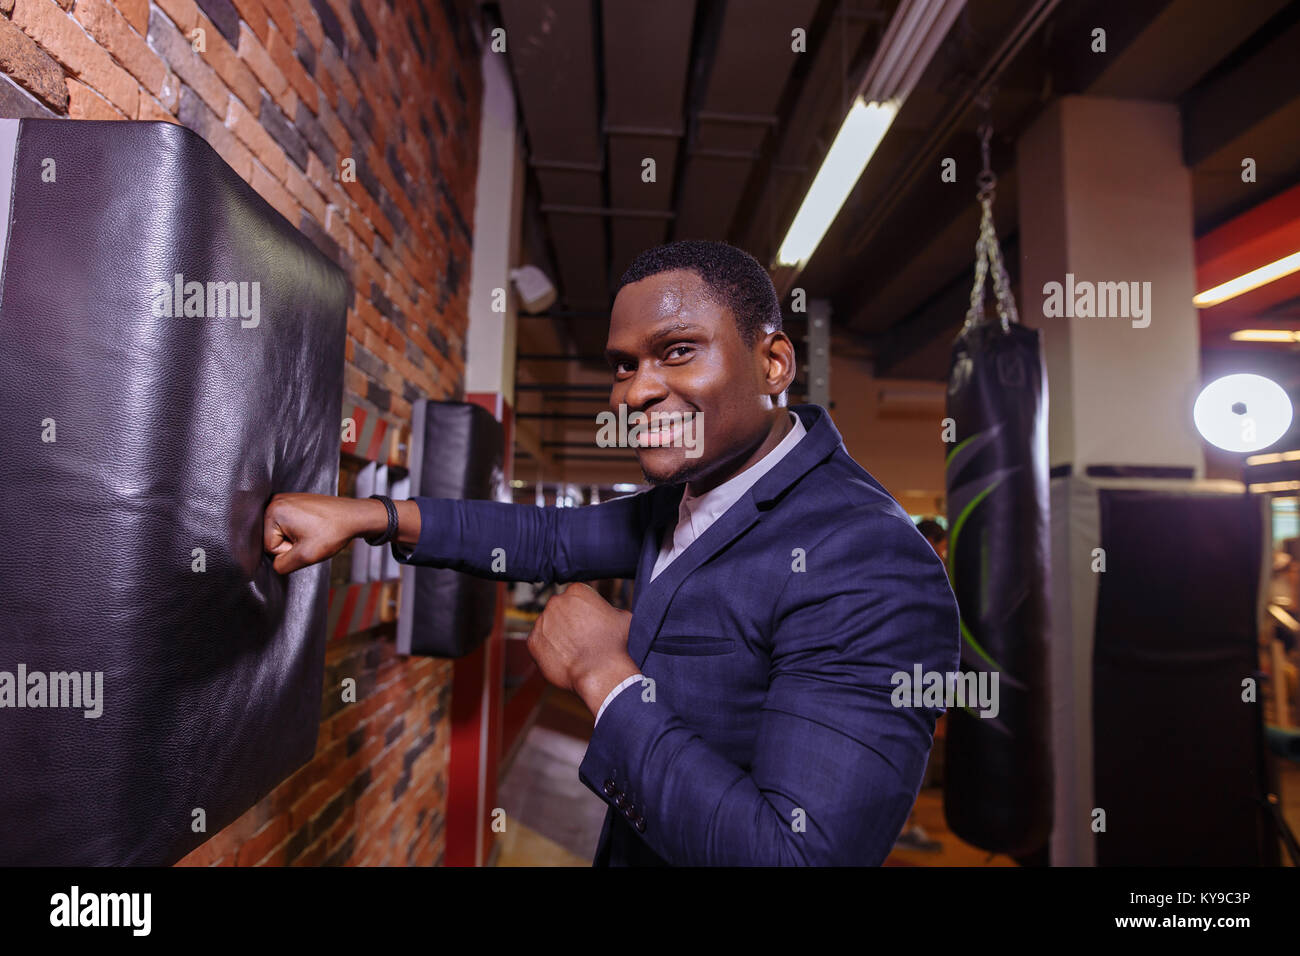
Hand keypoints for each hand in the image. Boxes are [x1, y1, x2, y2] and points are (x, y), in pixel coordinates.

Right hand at [264, 492, 384, 573]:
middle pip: (273, 539)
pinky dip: (299, 530)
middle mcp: (275, 501)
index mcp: (273, 510)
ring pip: (281, 533)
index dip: (288, 551)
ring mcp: (285, 499)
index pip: (269, 547)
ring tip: (313, 532)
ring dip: (295, 538)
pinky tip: (313, 526)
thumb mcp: (305, 556)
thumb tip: (273, 564)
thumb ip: (281, 565)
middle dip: (290, 545)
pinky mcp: (293, 502)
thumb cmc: (334, 531)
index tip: (306, 542)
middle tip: (310, 538)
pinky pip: (288, 525)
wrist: (354, 516)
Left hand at [526, 582, 637, 716]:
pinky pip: (539, 643)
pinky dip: (548, 651)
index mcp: (577, 591)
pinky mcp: (533, 641)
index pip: (576, 597)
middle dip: (568, 621)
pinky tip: (564, 658)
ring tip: (574, 651)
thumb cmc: (615, 645)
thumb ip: (609, 609)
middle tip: (581, 639)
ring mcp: (542, 621)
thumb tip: (607, 611)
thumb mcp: (623, 617)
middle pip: (559, 609)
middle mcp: (556, 601)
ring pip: (548, 626)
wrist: (600, 672)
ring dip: (557, 635)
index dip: (584, 611)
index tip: (590, 623)